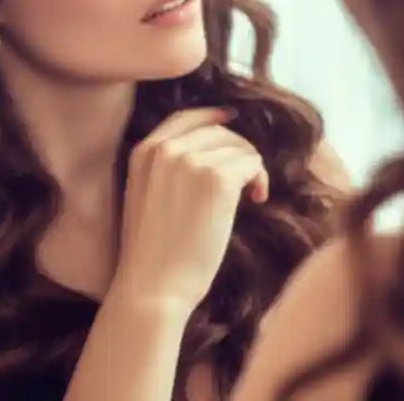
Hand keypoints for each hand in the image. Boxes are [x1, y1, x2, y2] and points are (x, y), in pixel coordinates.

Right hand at [109, 107, 268, 311]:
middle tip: (246, 182)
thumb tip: (211, 152)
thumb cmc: (154, 256)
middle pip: (218, 130)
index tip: (231, 120)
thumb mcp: (146, 197)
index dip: (213, 116)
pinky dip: (260, 180)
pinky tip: (257, 200)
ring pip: (239, 147)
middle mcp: (165, 149)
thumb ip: (167, 169)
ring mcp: (191, 161)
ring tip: (251, 196)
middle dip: (237, 151)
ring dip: (250, 169)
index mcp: (142, 152)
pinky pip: (253, 164)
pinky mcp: (218, 177)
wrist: (153, 287)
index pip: (185, 118)